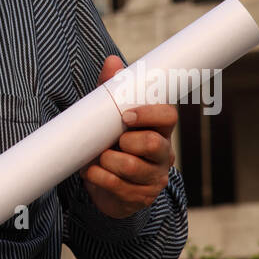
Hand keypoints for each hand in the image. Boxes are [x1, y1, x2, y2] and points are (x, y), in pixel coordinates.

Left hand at [79, 56, 176, 218]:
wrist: (104, 181)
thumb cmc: (111, 141)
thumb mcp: (109, 115)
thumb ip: (111, 89)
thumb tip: (112, 61)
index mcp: (159, 129)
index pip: (168, 117)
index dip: (149, 114)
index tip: (126, 116)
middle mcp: (163, 154)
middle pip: (153, 144)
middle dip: (126, 143)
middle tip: (112, 142)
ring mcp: (154, 177)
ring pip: (133, 168)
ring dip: (108, 161)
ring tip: (98, 158)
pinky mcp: (141, 197)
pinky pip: (119, 188)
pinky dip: (99, 177)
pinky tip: (91, 172)